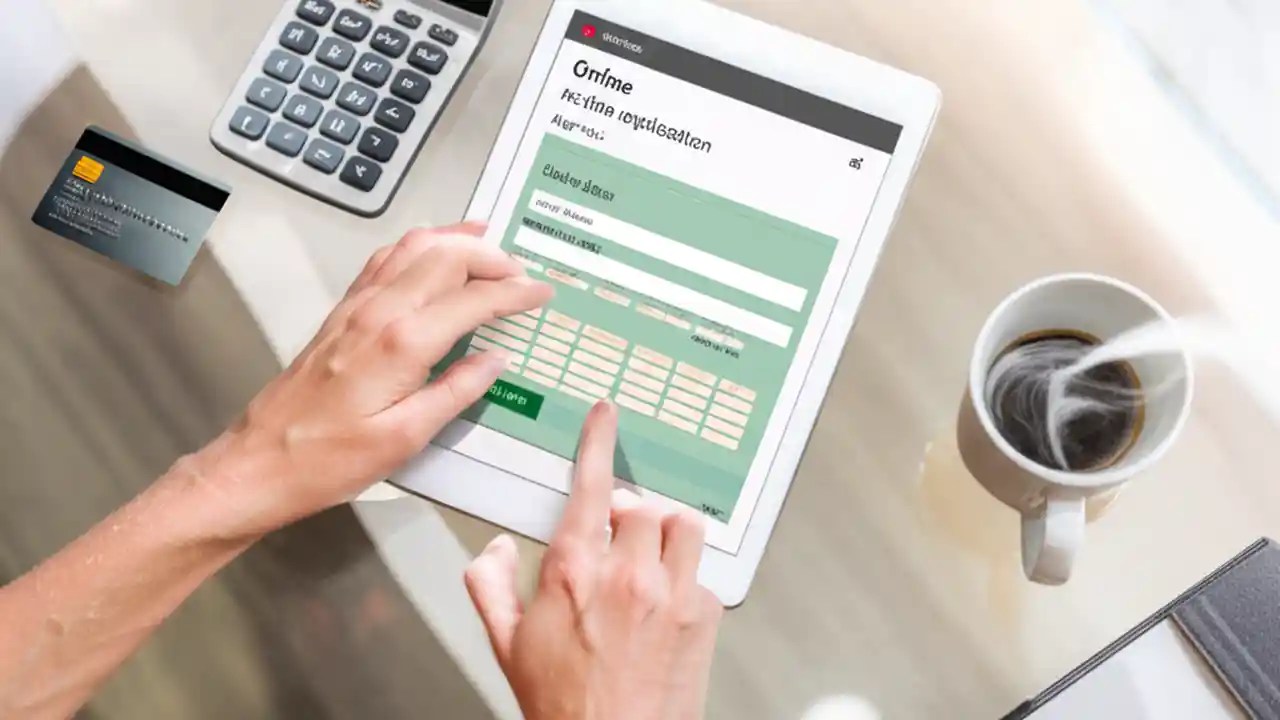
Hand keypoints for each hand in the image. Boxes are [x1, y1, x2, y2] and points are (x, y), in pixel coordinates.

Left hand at [191, 223, 552, 536]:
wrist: (261, 461)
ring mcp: (356, 307)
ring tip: (489, 243)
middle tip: (522, 272)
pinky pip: (386, 260)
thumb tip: (494, 360)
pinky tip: (434, 250)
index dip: (514, 292)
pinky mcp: (342, 312)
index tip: (541, 292)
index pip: (472, 300)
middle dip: (491, 257)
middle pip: (445, 256)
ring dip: (456, 240)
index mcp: (400, 343)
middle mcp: (378, 312)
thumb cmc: (329, 460)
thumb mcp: (406, 438)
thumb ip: (456, 392)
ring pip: (413, 247)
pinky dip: (419, 245)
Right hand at [465, 402, 723, 719]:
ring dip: (666, 533)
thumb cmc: (563, 707)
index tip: (606, 417)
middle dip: (627, 513)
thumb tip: (494, 551)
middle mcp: (627, 575)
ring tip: (650, 557)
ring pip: (683, 526)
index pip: (591, 486)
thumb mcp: (507, 645)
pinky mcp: (702, 617)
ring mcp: (670, 594)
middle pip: (641, 504)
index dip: (598, 442)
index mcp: (574, 571)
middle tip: (616, 537)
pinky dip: (685, 579)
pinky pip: (702, 573)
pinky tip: (664, 606)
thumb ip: (490, 585)